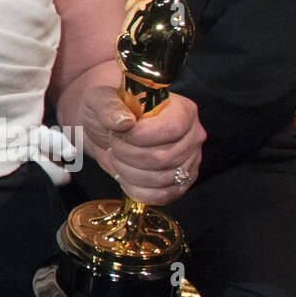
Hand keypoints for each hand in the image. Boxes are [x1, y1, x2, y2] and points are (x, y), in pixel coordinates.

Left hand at [81, 87, 204, 203]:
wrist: (108, 130)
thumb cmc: (111, 111)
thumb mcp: (103, 100)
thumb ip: (111, 107)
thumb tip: (124, 121)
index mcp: (183, 110)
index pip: (171, 129)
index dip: (140, 136)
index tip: (118, 132)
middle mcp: (192, 136)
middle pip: (164, 158)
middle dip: (128, 155)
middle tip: (113, 145)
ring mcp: (189, 162)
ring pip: (161, 179)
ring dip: (129, 172)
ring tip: (118, 157)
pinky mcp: (180, 184)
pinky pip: (162, 196)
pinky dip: (137, 190)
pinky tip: (124, 176)